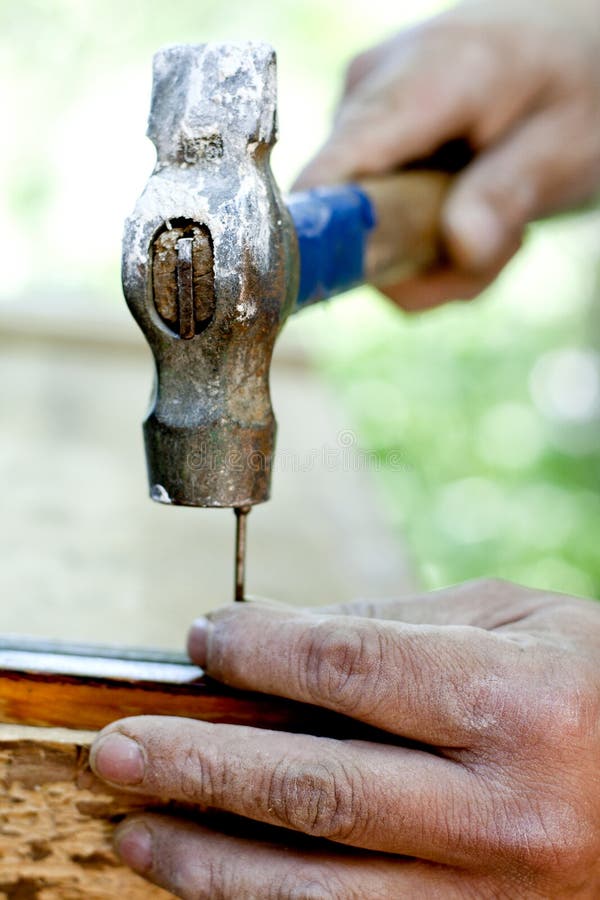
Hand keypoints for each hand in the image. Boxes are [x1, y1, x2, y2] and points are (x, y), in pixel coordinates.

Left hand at [91, 579, 599, 897]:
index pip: (350, 667)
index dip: (261, 649)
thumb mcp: (518, 620)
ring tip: (136, 830)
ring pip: (319, 891)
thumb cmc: (595, 682)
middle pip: (315, 788)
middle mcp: (505, 809)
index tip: (204, 638)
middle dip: (199, 765)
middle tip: (118, 749)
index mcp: (514, 703)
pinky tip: (217, 882)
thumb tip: (288, 633)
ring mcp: (497, 896)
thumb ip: (401, 624)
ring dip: (210, 860)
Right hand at [295, 0, 599, 310]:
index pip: (332, 177)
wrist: (570, 47)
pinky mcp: (364, 145)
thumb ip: (508, 192)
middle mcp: (368, 94)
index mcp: (419, 79)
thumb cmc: (577, 84)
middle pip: (352, 222)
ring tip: (500, 220)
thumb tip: (459, 245)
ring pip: (367, 232)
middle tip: (502, 242)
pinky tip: (475, 208)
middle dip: (425, 258)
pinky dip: (430, 239)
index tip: (386, 280)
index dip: (334, 243)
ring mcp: (360, 119)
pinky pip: (378, 221)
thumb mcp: (567, 143)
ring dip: (436, 255)